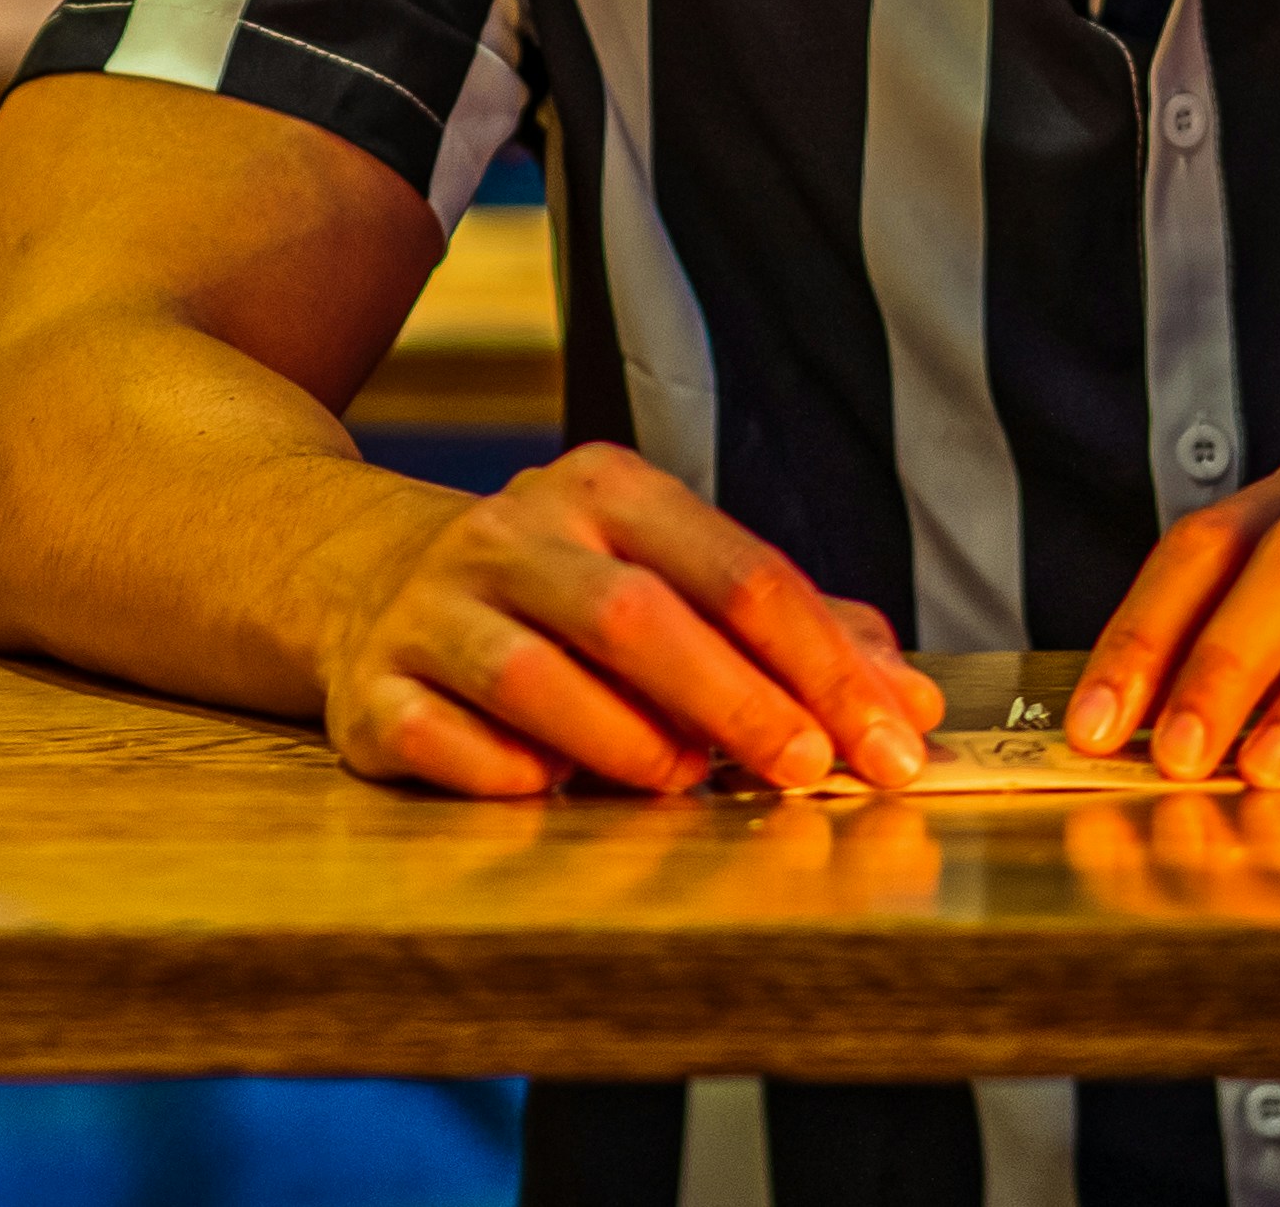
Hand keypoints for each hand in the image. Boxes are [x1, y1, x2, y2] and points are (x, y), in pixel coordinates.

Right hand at [313, 441, 943, 801]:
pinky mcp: (368, 689)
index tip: (890, 744)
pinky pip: (442, 743)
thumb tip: (912, 703)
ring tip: (683, 785)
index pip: (738, 572)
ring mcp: (433, 609)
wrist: (366, 573)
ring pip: (534, 678)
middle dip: (739, 703)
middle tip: (808, 773)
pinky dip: (507, 776)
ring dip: (624, 744)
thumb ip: (793, 634)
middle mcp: (515, 533)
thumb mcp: (673, 575)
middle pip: (637, 616)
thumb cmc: (567, 593)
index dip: (824, 664)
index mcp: (608, 488)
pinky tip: (553, 791)